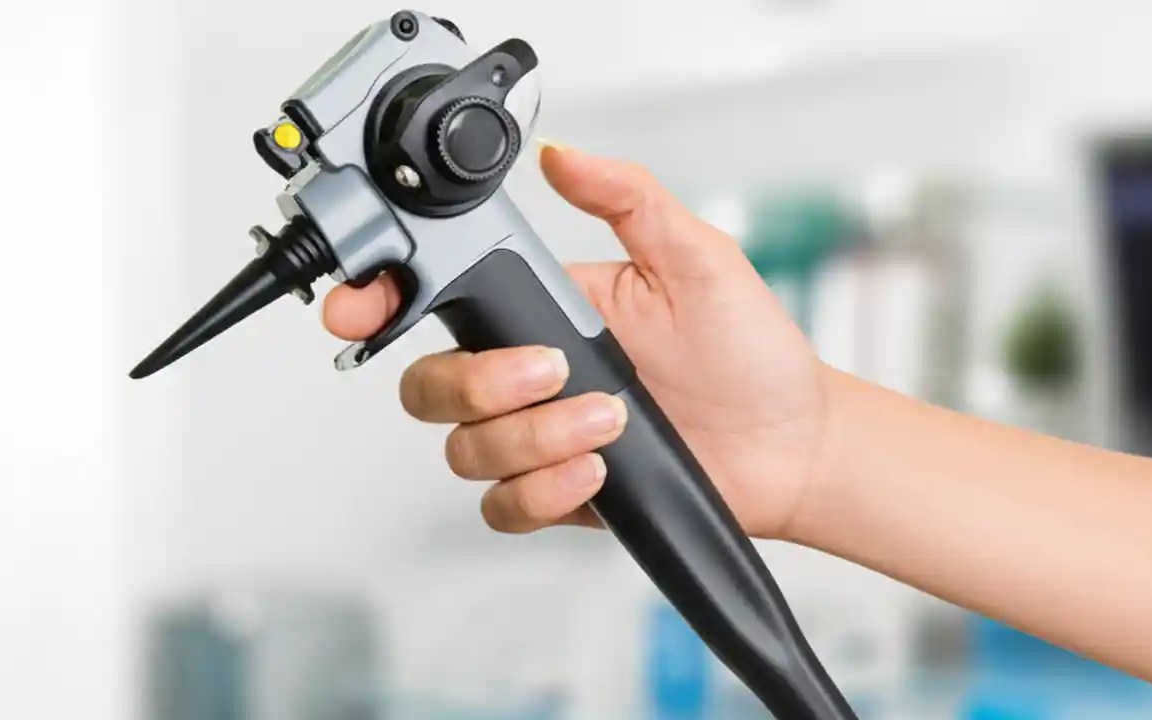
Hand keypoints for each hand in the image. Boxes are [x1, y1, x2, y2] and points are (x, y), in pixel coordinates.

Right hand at [322, 144, 829, 538]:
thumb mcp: (696, 257)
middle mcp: (526, 375)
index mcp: (542, 309)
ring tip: (610, 422)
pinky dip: (540, 491)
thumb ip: (629, 199)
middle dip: (477, 385)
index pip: (438, 301)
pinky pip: (503, 507)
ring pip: (465, 451)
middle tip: (551, 372)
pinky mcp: (556, 493)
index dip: (378, 302)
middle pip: (427, 388)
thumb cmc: (749, 353)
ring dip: (532, 438)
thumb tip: (565, 155)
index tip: (358, 307)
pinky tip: (595, 471)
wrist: (792, 444)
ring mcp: (537, 438)